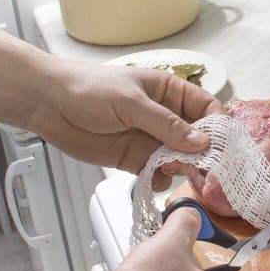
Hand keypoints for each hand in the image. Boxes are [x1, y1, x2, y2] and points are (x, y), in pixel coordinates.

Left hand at [34, 61, 223, 188]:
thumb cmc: (90, 90)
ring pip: (182, 158)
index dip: (217, 126)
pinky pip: (160, 174)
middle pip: (199, 137)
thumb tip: (201, 143)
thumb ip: (166, 124)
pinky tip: (155, 178)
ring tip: (172, 169)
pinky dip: (162, 180)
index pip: (207, 108)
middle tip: (200, 165)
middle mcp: (166, 117)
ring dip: (183, 168)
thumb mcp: (132, 103)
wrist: (50, 105)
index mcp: (171, 93)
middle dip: (203, 153)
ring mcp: (152, 139)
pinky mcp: (137, 159)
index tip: (219, 144)